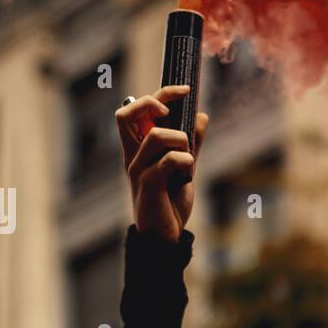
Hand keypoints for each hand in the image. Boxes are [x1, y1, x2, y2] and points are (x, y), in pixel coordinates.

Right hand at [115, 86, 208, 241]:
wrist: (165, 237)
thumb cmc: (170, 202)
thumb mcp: (185, 168)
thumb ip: (192, 144)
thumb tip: (202, 115)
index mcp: (138, 149)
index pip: (133, 109)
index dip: (158, 95)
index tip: (184, 90)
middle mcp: (133, 156)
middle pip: (126, 113)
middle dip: (155, 103)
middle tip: (174, 113)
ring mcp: (138, 170)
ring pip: (156, 136)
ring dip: (181, 140)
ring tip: (189, 157)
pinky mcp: (148, 186)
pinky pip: (168, 161)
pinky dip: (185, 160)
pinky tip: (188, 172)